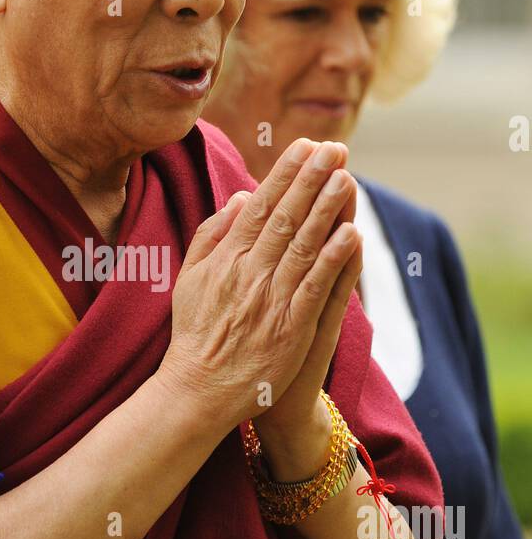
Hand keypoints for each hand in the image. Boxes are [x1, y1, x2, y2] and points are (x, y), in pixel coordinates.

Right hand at [158, 139, 361, 437]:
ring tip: (347, 177)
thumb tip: (240, 198)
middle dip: (311, 179)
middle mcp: (248, 274)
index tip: (305, 147)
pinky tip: (351, 233)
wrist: (198, 390)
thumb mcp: (188, 279)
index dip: (284, 175)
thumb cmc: (194, 334)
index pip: (259, 207)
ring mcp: (271, 300)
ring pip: (304, 246)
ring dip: (327, 209)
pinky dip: (333, 259)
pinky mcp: (291, 328)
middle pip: (285, 218)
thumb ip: (212, 236)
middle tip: (335, 148)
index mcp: (225, 259)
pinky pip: (316, 287)